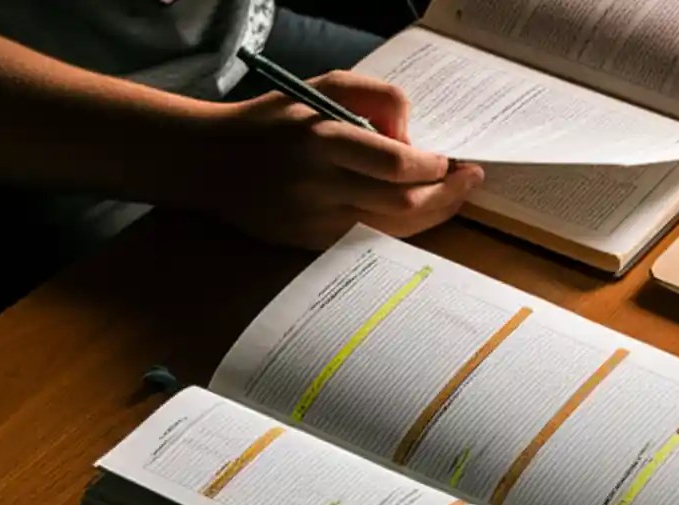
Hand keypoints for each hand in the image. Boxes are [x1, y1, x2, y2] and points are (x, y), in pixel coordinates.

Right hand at [196, 70, 483, 248]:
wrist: (211, 162)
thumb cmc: (275, 120)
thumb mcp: (322, 87)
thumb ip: (375, 97)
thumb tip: (414, 137)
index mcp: (321, 140)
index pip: (396, 164)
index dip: (434, 167)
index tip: (451, 160)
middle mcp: (319, 186)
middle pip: (404, 205)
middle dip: (446, 195)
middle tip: (468, 181)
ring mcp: (315, 221)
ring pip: (393, 231)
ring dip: (432, 215)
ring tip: (451, 196)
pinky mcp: (311, 244)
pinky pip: (372, 242)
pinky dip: (401, 228)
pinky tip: (416, 212)